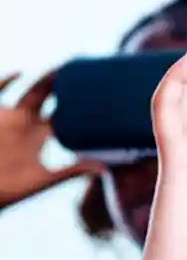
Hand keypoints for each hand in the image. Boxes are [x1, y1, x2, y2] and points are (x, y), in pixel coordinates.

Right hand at [0, 70, 101, 209]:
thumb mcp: (41, 179)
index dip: (78, 105)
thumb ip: (70, 172)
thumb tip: (104, 170)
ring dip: (42, 80)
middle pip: (48, 98)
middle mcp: (25, 123)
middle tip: (82, 72)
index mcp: (39, 136)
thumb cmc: (7, 189)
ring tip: (60, 70)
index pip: (63, 116)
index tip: (98, 93)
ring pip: (29, 92)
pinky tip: (19, 73)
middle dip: (63, 85)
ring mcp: (7, 118)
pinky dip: (6, 82)